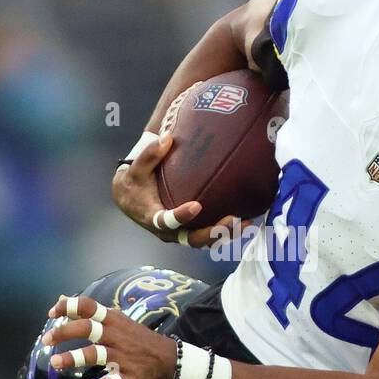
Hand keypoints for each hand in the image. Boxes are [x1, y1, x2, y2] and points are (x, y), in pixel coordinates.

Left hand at [42, 294, 177, 378]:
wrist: (171, 363)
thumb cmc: (137, 341)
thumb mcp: (117, 322)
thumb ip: (88, 313)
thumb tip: (62, 299)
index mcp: (114, 321)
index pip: (90, 307)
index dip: (69, 307)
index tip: (52, 313)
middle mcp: (117, 337)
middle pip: (89, 328)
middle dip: (65, 332)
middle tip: (46, 339)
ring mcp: (123, 359)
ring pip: (96, 355)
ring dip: (74, 358)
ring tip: (55, 363)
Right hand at [111, 130, 242, 247]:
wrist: (130, 198)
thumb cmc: (135, 182)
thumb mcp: (136, 168)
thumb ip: (149, 154)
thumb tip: (167, 138)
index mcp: (153, 218)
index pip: (167, 221)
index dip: (181, 216)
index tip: (196, 206)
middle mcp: (169, 232)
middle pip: (192, 239)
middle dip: (214, 232)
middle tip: (232, 219)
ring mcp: (182, 233)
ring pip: (205, 241)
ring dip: (226, 234)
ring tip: (247, 222)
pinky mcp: (191, 230)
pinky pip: (210, 235)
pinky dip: (227, 231)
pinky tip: (246, 219)